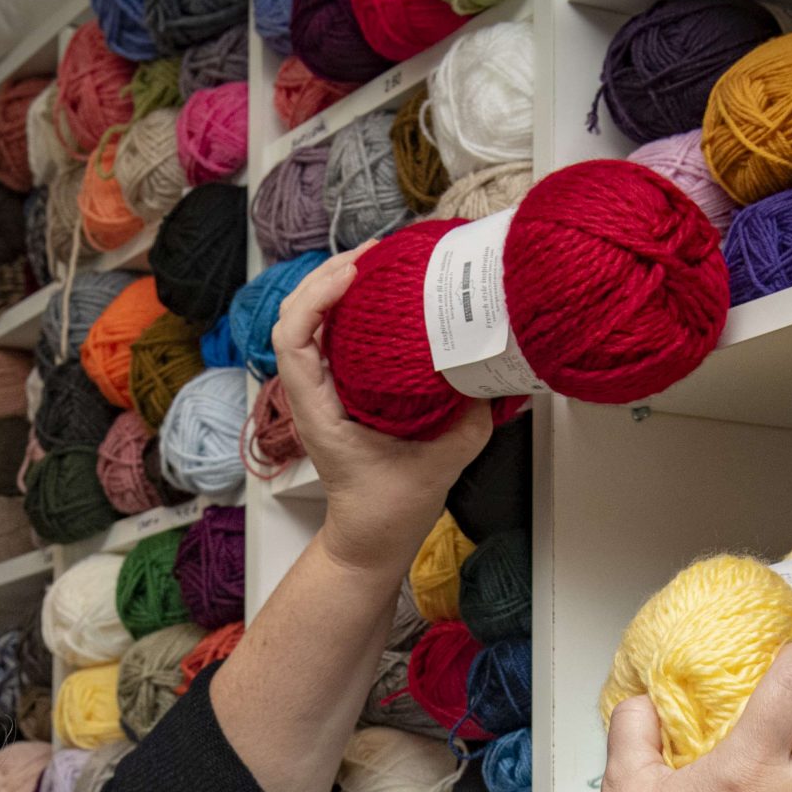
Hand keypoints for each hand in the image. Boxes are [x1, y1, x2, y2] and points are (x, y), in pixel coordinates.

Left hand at [272, 245, 493, 575]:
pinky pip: (331, 337)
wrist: (370, 539)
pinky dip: (348, 308)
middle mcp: (311, 394)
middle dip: (328, 274)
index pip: (295, 338)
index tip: (355, 274)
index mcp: (318, 410)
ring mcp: (321, 391)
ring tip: (377, 261)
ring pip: (310, 322)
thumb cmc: (389, 510)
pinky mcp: (337, 390)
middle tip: (377, 252)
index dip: (317, 297)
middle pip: (295, 316)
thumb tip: (496, 373)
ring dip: (334, 286)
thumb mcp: (439, 466)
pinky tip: (381, 295)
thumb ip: (469, 421)